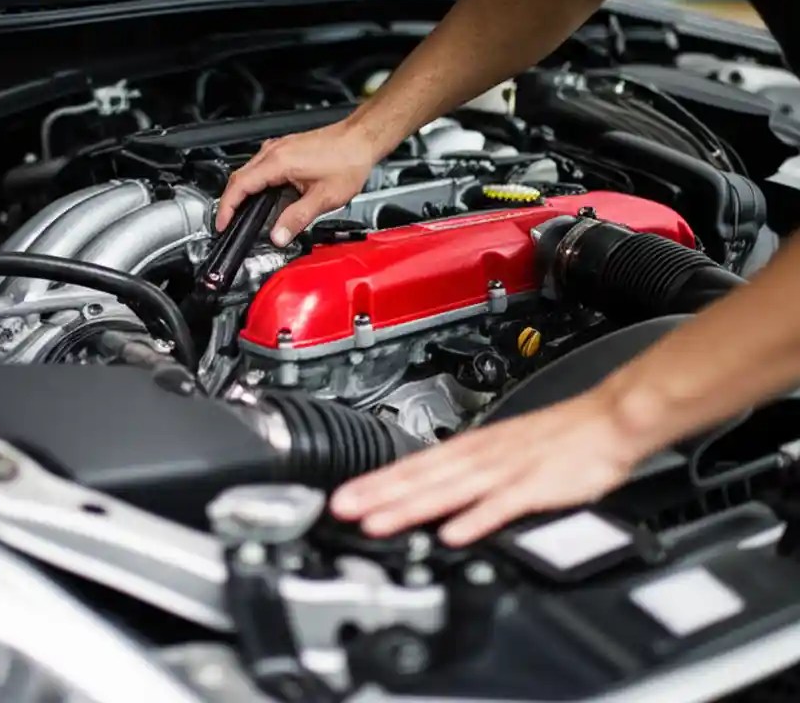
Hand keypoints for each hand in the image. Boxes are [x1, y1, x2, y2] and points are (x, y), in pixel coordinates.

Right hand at [216, 119, 383, 245]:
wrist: (362, 138)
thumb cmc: (348, 160)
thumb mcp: (324, 197)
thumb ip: (297, 219)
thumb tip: (278, 236)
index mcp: (278, 162)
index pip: (239, 185)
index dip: (227, 207)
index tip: (222, 223)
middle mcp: (274, 151)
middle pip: (238, 177)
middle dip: (229, 201)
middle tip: (227, 222)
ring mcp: (279, 147)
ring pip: (248, 171)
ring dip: (241, 191)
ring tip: (240, 212)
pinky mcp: (286, 148)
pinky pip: (260, 166)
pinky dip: (253, 182)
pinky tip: (262, 194)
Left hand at [329, 390, 648, 546]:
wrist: (612, 417)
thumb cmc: (562, 438)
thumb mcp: (504, 449)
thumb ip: (469, 474)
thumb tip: (435, 494)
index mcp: (472, 448)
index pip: (413, 466)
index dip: (375, 482)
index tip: (341, 498)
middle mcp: (482, 456)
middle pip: (421, 477)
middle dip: (378, 495)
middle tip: (340, 509)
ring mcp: (507, 470)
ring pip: (449, 490)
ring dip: (411, 507)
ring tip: (377, 522)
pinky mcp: (537, 486)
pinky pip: (502, 505)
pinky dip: (475, 518)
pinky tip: (452, 534)